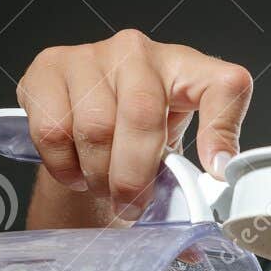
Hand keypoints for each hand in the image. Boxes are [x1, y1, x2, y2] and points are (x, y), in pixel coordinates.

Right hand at [17, 30, 252, 217]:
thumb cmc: (135, 134)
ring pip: (94, 128)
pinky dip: (64, 165)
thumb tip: (204, 219)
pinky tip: (76, 166)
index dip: (222, 129)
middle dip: (136, 175)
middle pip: (142, 115)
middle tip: (131, 206)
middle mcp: (138, 51)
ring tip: (103, 184)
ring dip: (98, 174)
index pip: (222, 84)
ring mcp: (90, 55)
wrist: (82, 119)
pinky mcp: (48, 68)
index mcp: (185, 67)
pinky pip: (53, 130)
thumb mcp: (172, 147)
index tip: (216, 172)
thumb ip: (191, 175)